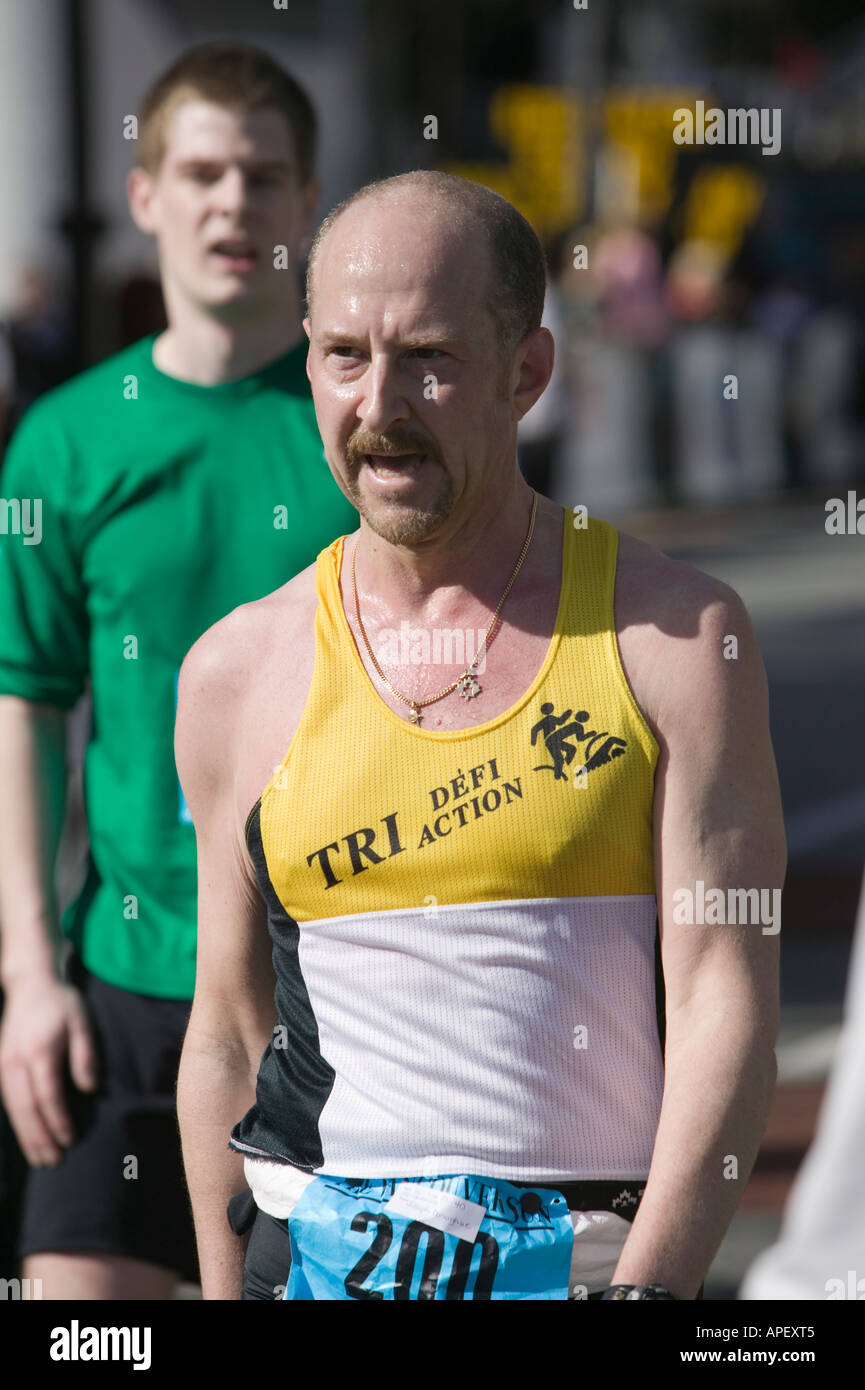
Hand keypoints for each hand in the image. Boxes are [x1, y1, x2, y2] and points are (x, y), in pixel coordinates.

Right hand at [0, 973, 97, 1164]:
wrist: (29, 984)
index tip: (70, 1139)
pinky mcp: (0, 1065)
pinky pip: (7, 1100)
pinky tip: (27, 1136)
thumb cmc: (60, 1003)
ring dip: (26, 1136)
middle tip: (53, 1162)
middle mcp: (16, 1061)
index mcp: (39, 1051)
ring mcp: (4, 1064)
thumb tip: (89, 1089)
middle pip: (26, 1109)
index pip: (48, 1096)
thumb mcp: (82, 1023)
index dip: (58, 1121)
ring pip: (12, 1109)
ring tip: (39, 1158)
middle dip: (39, 1138)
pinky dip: (17, 1122)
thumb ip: (85, 1055)